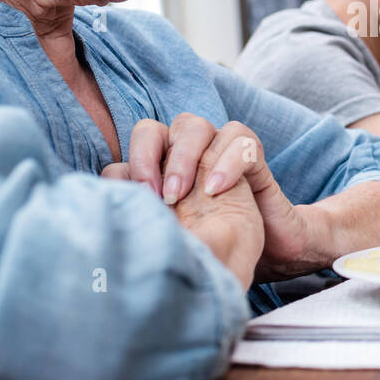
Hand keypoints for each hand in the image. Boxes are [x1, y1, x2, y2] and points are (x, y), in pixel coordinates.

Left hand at [103, 113, 316, 282]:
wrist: (272, 254)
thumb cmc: (218, 247)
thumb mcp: (175, 238)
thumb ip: (144, 223)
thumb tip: (107, 220)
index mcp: (165, 169)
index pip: (137, 144)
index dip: (132, 163)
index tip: (136, 198)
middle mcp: (190, 156)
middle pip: (158, 128)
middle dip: (151, 156)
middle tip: (158, 196)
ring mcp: (221, 154)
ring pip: (197, 125)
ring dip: (185, 155)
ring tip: (183, 194)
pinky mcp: (254, 161)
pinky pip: (242, 140)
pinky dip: (227, 160)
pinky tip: (216, 190)